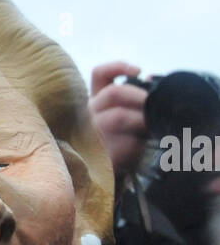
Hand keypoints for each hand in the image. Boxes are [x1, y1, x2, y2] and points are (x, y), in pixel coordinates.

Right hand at [87, 61, 149, 175]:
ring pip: (119, 116)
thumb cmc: (118, 142)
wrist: (104, 178)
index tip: (139, 70)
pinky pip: (124, 142)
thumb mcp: (125, 116)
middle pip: (115, 92)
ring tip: (152, 126)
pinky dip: (139, 144)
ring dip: (142, 119)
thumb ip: (134, 99)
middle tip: (155, 104)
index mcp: (95, 101)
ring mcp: (91, 133)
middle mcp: (89, 114)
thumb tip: (149, 79)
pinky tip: (141, 149)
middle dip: (140, 96)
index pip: (100, 75)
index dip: (119, 67)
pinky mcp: (99, 153)